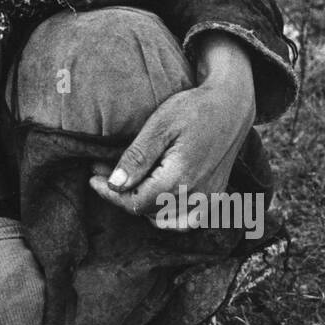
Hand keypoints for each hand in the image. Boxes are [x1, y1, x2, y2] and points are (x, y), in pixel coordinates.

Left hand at [89, 36, 255, 226]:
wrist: (231, 104)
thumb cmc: (193, 109)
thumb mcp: (159, 126)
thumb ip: (137, 158)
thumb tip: (115, 185)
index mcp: (179, 178)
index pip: (135, 202)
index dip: (110, 194)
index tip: (93, 178)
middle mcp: (196, 194)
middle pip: (147, 211)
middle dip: (121, 195)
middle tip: (103, 173)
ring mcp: (209, 198)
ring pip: (166, 220)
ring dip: (143, 207)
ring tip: (127, 184)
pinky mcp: (217, 196)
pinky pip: (189, 221)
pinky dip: (170, 217)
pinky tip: (157, 200)